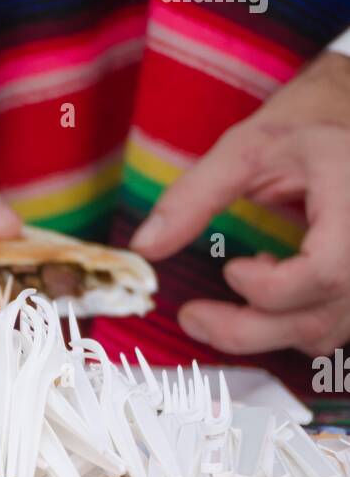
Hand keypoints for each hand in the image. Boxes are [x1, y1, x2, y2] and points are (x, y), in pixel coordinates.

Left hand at [131, 51, 349, 356]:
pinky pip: (325, 334)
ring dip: (262, 331)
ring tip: (238, 284)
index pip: (326, 271)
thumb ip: (193, 196)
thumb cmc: (302, 141)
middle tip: (192, 318)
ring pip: (319, 335)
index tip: (232, 269)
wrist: (346, 141)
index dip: (271, 286)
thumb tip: (145, 245)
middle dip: (244, 329)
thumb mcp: (246, 151)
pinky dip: (285, 328)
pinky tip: (269, 292)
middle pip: (316, 318)